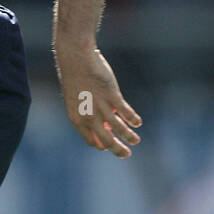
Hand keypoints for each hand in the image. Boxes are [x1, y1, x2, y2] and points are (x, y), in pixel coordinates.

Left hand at [54, 43, 141, 158]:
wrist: (76, 59)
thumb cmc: (75, 78)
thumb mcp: (77, 100)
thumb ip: (87, 113)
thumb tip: (104, 123)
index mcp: (77, 119)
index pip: (92, 141)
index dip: (102, 145)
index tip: (109, 144)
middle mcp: (88, 117)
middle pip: (107, 142)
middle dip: (118, 150)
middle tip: (126, 154)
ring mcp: (101, 108)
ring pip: (120, 130)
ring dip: (130, 137)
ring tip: (136, 140)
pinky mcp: (112, 97)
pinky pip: (127, 113)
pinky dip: (133, 120)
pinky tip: (137, 122)